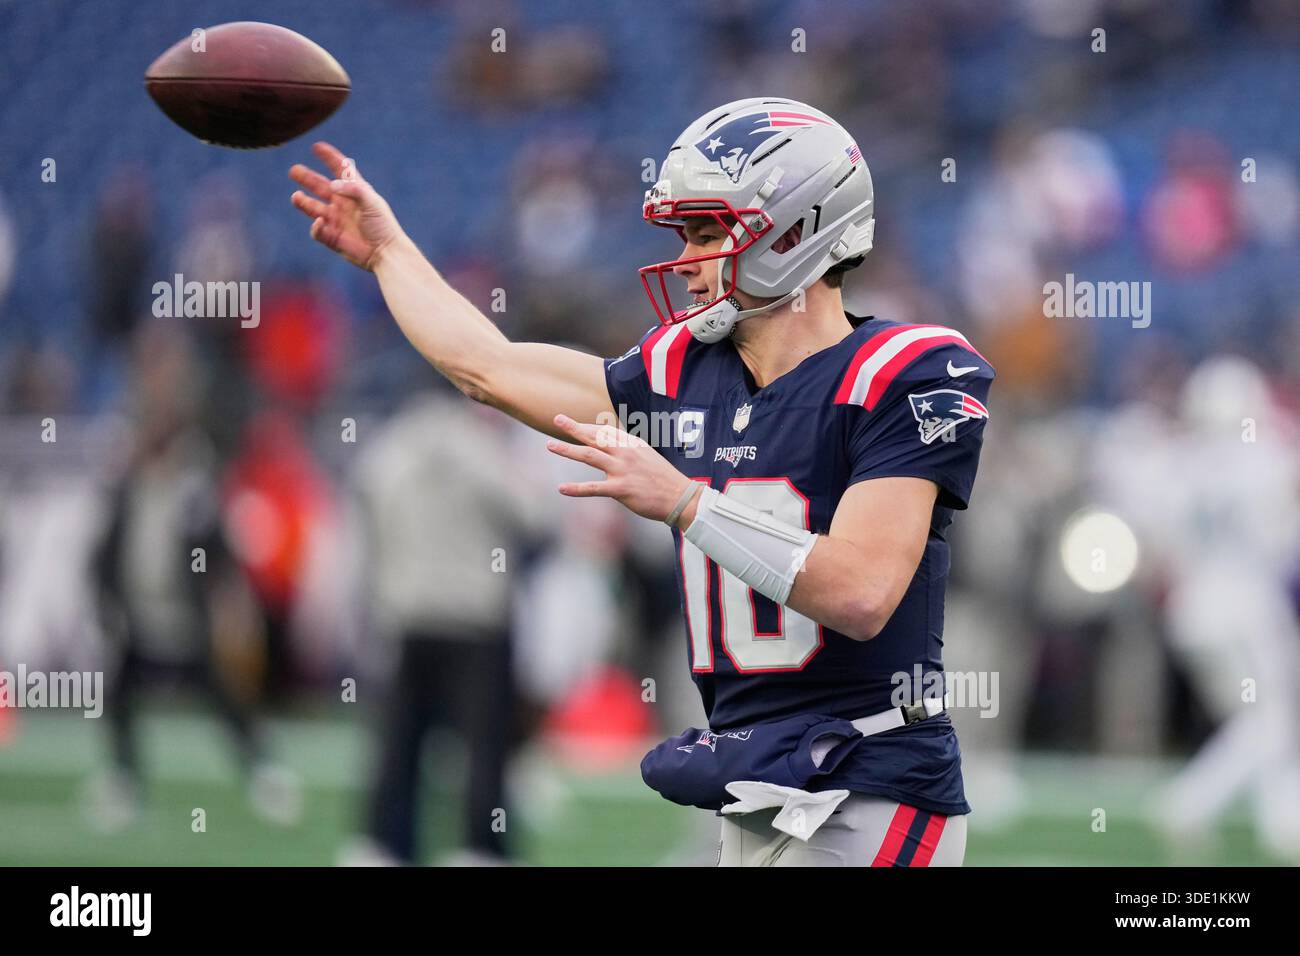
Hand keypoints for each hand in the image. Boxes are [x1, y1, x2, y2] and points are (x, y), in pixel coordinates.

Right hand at [289, 142, 402, 270]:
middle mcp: (344, 203)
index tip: (317, 146)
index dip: (329, 157)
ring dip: (303, 201)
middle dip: (307, 178)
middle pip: (321, 186)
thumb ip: (353, 190)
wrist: (386, 253)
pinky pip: (318, 230)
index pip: (340, 170)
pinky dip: (315, 226)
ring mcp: (337, 220)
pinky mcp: (332, 237)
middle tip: (294, 170)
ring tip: (295, 196)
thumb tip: (331, 185)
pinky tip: (319, 222)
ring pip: (314, 207)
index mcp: (356, 191)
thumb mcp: (371, 202)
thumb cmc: (382, 225)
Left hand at [546, 414, 700, 523]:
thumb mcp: (646, 458)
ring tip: (550, 445)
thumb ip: (628, 452)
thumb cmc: (663, 479)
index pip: (605, 430)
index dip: (587, 427)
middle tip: (557, 419)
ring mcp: (622, 470)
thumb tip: (611, 451)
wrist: (680, 497)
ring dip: (567, 450)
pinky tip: (561, 488)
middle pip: (594, 436)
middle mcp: (625, 453)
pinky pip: (594, 488)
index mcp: (632, 444)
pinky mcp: (621, 489)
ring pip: (589, 455)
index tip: (572, 424)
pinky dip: (576, 488)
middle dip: (573, 428)